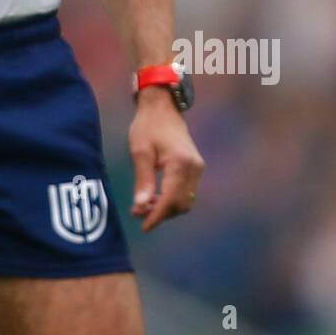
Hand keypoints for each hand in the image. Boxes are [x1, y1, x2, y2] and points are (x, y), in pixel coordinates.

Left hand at [128, 89, 204, 231]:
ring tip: (143, 205)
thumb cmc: (148, 126)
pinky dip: (172, 198)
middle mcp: (194, 168)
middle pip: (181, 204)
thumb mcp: (140, 152)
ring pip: (185, 200)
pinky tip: (154, 196)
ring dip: (166, 207)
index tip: (144, 227)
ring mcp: (197, 168)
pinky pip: (186, 191)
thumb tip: (141, 206)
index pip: (171, 199)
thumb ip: (143, 180)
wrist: (162, 107)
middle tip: (138, 213)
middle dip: (161, 213)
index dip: (157, 216)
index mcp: (180, 163)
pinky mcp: (195, 167)